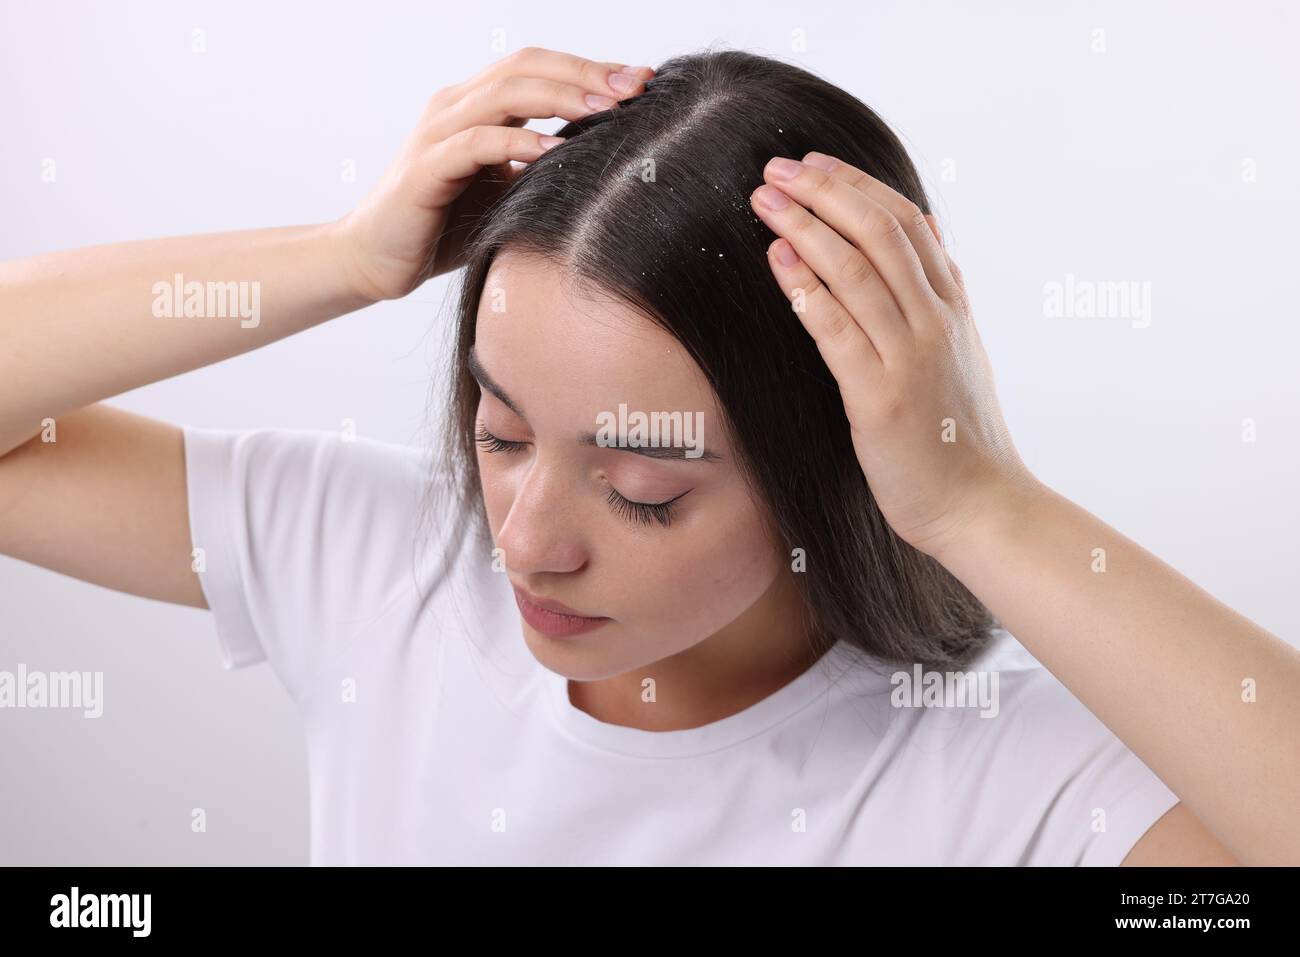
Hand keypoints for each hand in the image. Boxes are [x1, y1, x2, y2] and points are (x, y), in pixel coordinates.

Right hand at [334, 48, 652, 301]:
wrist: (374, 262)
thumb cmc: (442, 229)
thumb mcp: (506, 195)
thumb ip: (541, 173)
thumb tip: (605, 166)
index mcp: (476, 108)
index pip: (538, 68)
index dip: (589, 68)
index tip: (642, 81)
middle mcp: (455, 108)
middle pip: (526, 67)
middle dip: (586, 72)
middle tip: (637, 86)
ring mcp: (436, 134)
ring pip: (503, 93)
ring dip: (561, 96)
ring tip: (607, 108)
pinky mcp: (425, 169)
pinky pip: (476, 143)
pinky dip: (518, 142)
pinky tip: (555, 152)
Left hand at [749, 152, 1036, 559]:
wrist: (981, 506)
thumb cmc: (959, 438)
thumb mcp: (959, 353)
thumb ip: (938, 296)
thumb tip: (920, 235)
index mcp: (953, 307)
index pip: (907, 221)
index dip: (856, 185)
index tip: (814, 162)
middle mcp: (936, 321)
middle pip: (880, 232)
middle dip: (824, 191)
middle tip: (777, 167)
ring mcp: (911, 357)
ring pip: (858, 270)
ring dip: (806, 226)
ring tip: (765, 198)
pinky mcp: (881, 397)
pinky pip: (838, 329)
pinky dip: (806, 288)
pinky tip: (777, 258)